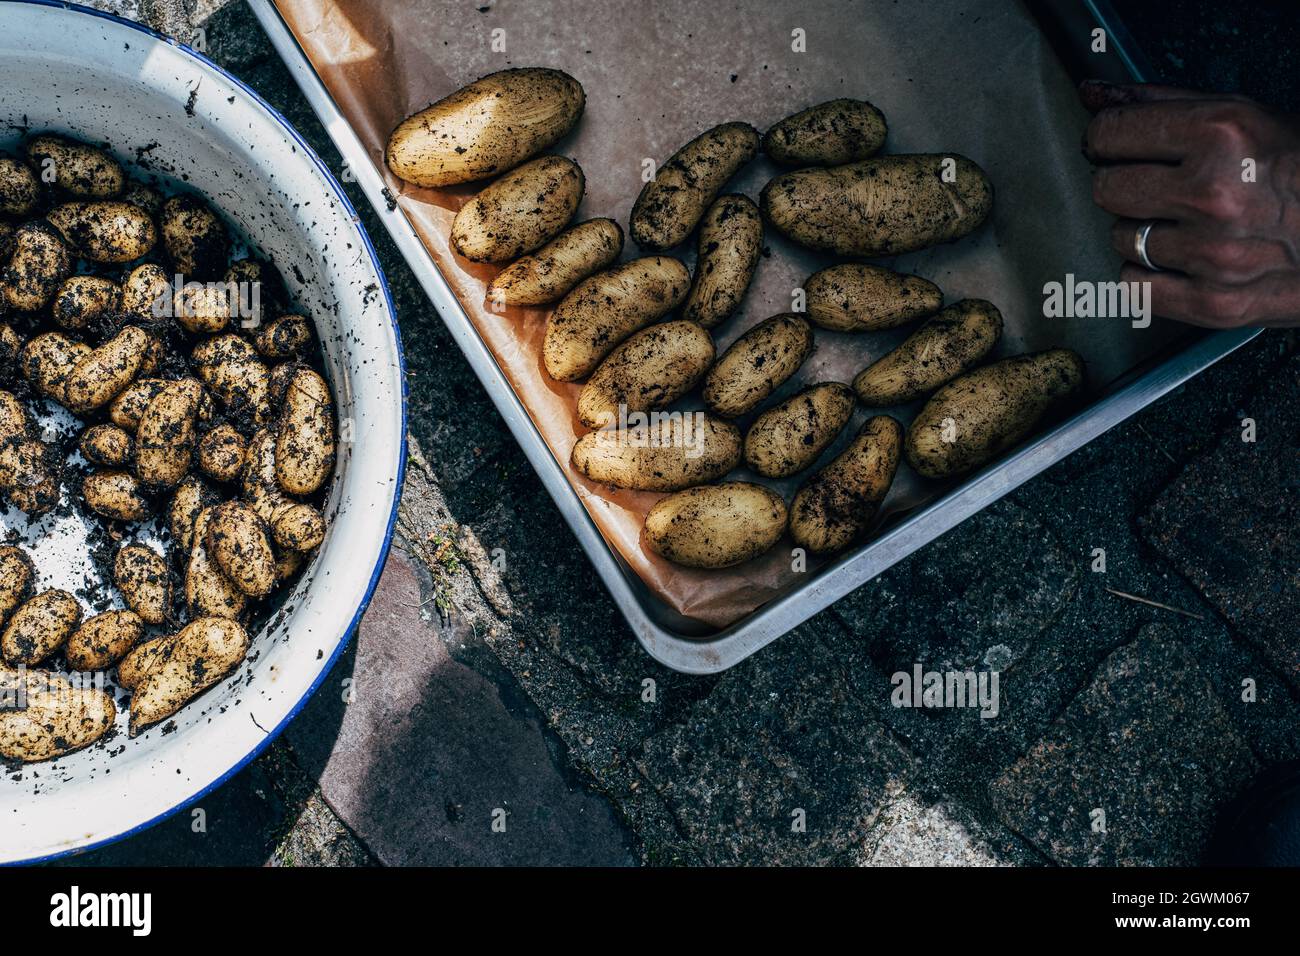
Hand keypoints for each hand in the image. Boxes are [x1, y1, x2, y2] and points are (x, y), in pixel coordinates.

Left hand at [1082, 80, 1299, 327]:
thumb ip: (1161, 103)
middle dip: (1126, 186)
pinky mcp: (1214, 301)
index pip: (1108, 134)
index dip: (1108, 140)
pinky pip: (1134, 287)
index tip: (1117, 145)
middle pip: (1107, 190)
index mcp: (1221, 134)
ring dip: (1143, 232)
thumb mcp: (1242, 116)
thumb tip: (1094, 94)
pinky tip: (1182, 259)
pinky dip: (1150, 276)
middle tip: (1162, 187)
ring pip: (1120, 239)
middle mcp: (1214, 192)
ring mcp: (1213, 252)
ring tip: (1188, 223)